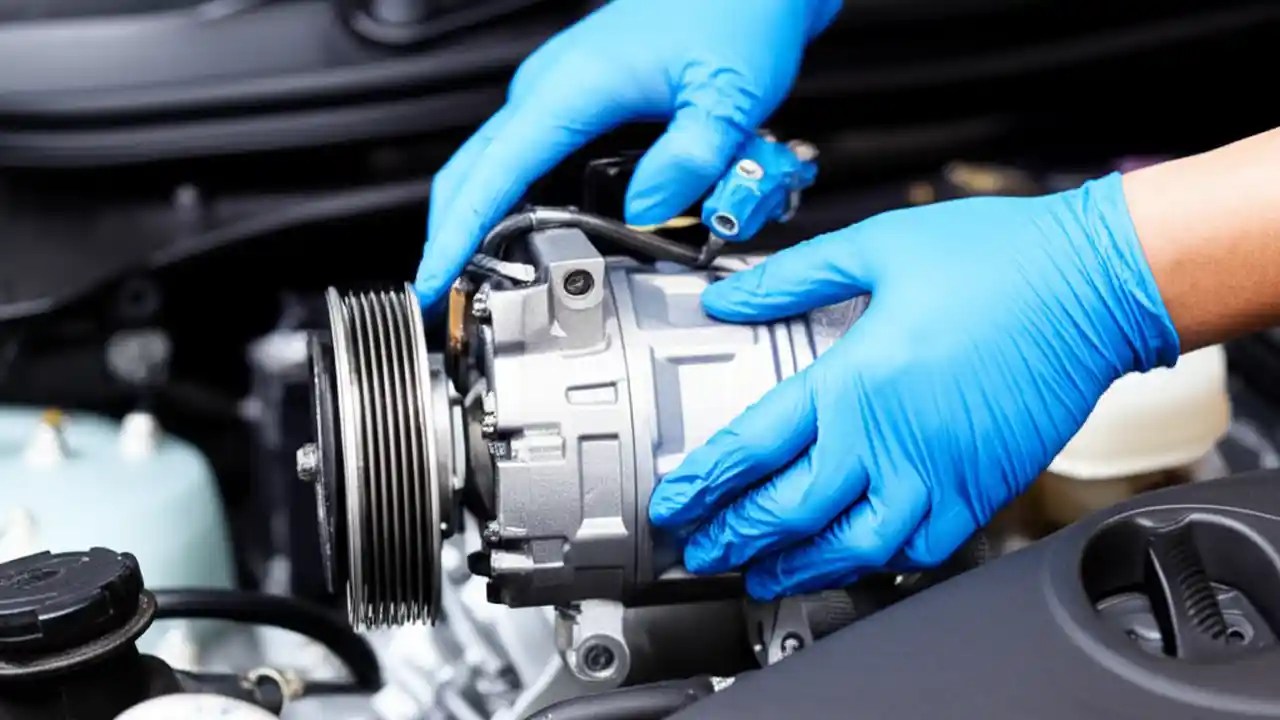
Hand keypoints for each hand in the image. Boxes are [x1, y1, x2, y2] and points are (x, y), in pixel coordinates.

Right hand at [414, 0, 841, 305]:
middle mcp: (552, 84)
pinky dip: (511, 193)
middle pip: (473, 169)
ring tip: (478, 272)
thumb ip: (687, 163)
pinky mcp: (579, 92)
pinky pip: (526, 151)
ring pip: (496, 161)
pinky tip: (524, 225)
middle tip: (445, 293)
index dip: (458, 236)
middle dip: (452, 234)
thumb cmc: (737, 10)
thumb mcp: (729, 97)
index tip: (431, 280)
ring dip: (480, 215)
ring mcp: (560, 86)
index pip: (492, 174)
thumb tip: (644, 213)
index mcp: (573, 86)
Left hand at [647, 172, 1180, 599]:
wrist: (1094, 282)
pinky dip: (879, 563)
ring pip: (854, 547)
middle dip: (735, 538)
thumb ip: (792, 278)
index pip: (755, 446)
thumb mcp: (876, 247)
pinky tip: (854, 559)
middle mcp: (892, 438)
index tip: (675, 504)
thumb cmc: (998, 259)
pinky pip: (923, 549)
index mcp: (856, 379)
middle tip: (701, 550)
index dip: (705, 484)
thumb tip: (730, 297)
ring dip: (798, 566)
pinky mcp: (983, 488)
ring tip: (762, 574)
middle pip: (792, 511)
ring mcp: (940, 472)